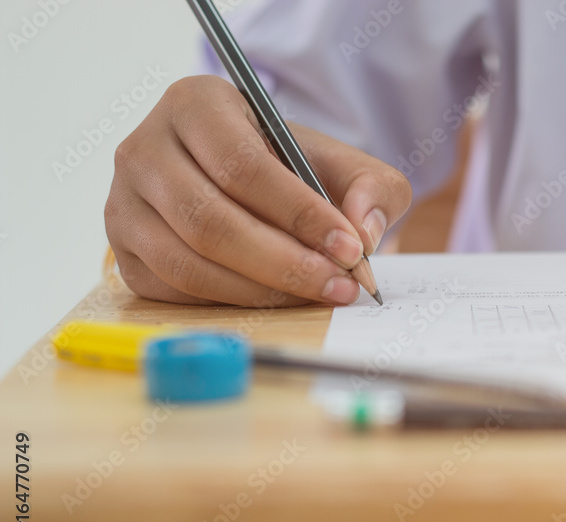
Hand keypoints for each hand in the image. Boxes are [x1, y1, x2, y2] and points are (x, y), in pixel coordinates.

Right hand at [105, 75, 411, 305]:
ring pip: (188, 263)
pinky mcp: (124, 252)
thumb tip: (364, 231)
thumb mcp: (343, 163)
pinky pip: (175, 291)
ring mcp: (123, 204)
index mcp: (194, 104)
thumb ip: (371, 187)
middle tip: (340, 285)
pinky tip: (276, 299)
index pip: (242, 166)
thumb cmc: (293, 169)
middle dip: (285, 263)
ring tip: (318, 295)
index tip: (351, 248)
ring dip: (261, 292)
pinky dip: (231, 303)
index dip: (300, 214)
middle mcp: (144, 149)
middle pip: (210, 222)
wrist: (251, 184)